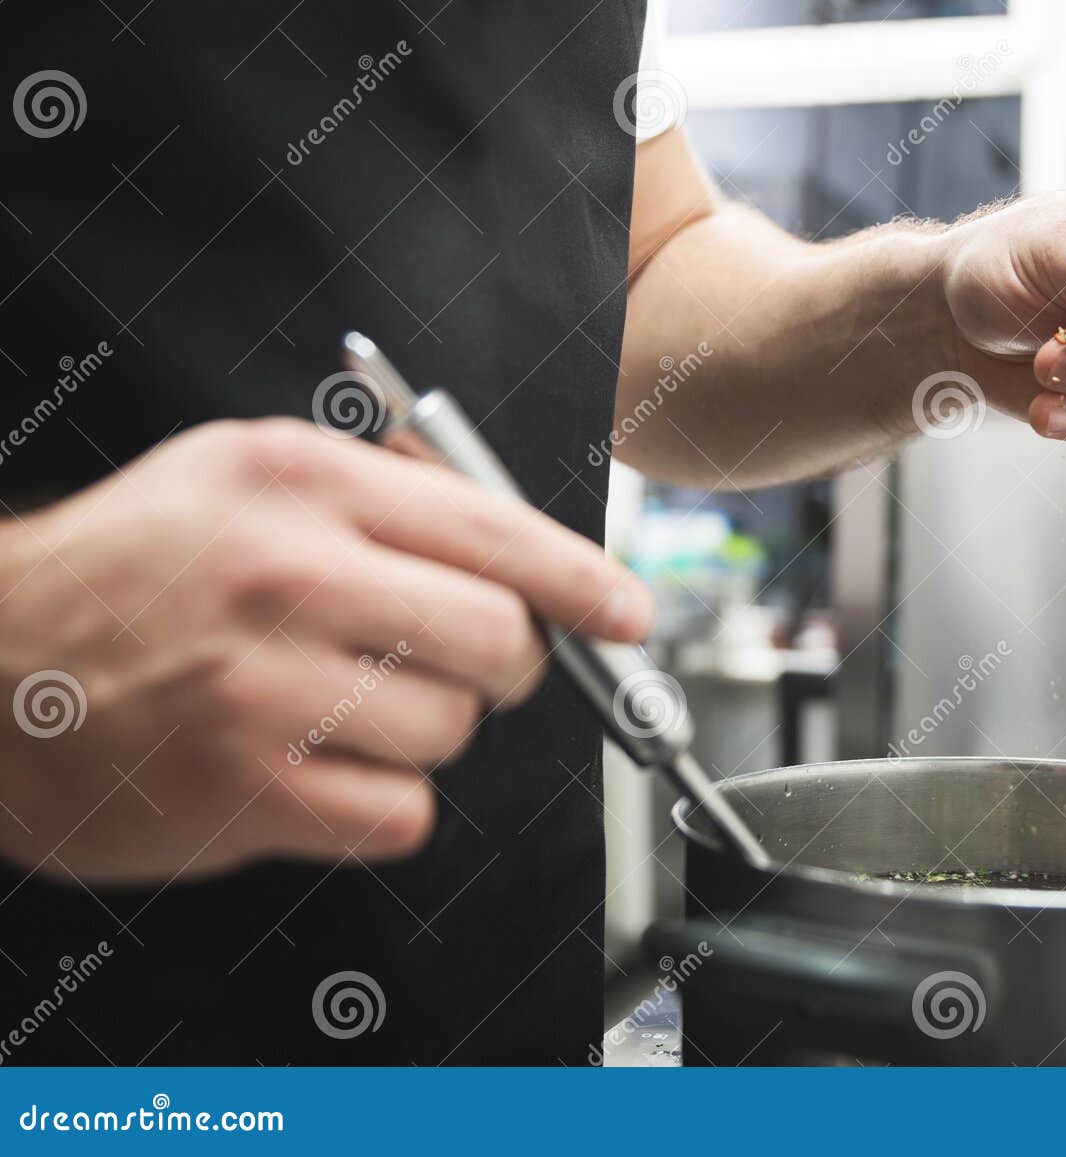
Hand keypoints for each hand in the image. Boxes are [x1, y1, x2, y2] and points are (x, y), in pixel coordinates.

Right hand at [0, 419, 651, 883]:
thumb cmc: (123, 571)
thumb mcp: (237, 473)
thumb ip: (377, 486)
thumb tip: (506, 521)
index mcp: (298, 482)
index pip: (493, 531)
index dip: (582, 581)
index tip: (627, 613)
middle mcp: (287, 576)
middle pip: (499, 643)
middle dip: (506, 665)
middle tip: (464, 665)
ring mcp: (264, 690)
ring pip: (452, 733)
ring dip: (425, 731)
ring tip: (340, 708)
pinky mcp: (246, 792)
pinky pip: (402, 813)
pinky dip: (383, 801)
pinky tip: (318, 767)